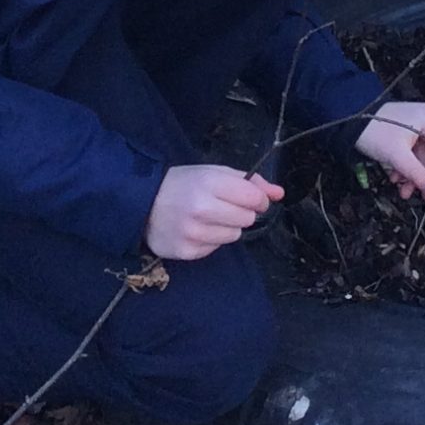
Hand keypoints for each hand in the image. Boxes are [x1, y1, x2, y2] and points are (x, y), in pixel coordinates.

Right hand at [145, 162, 282, 260]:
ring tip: (208, 218)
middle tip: (223, 206)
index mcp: (209, 183)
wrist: (144, 203)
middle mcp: (201, 209)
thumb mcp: (215, 173)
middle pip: (247, 219)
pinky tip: (196, 229)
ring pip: (234, 236)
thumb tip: (280, 193)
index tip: (250, 198)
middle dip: (241, 213)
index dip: (258, 199)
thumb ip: (250, 182)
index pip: (253, 198)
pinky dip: (211, 240)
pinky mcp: (186, 252)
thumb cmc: (184, 184)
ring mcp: (193, 233)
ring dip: (227, 227)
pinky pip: (215, 248)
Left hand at [356, 101, 424, 199]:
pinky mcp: (402, 130)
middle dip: (422, 176)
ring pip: (419, 155)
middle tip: (417, 194)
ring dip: (411, 174)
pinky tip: (394, 176)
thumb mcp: (399, 157)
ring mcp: (413, 124)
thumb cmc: (375, 132)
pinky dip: (403, 165)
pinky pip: (409, 151)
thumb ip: (419, 175)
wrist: (349, 120)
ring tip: (401, 189)